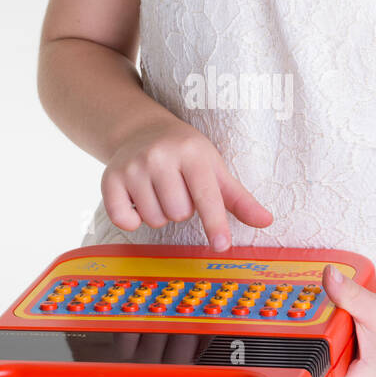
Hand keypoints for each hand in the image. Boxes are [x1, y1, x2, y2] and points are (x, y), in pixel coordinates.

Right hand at [101, 116, 272, 250]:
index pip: (207, 196)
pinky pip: (124, 220)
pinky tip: (138, 199)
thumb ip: (238, 198)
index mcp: (192, 153)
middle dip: (182, 210)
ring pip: (154, 219)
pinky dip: (133, 219)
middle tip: (178, 189)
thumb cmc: (185, 154)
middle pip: (179, 213)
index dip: (215, 223)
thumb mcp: (214, 168)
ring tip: (159, 191)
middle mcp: (160, 156)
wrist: (141, 131)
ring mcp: (132, 166)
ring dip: (160, 214)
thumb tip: (266, 221)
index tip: (222, 246)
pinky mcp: (109, 178)